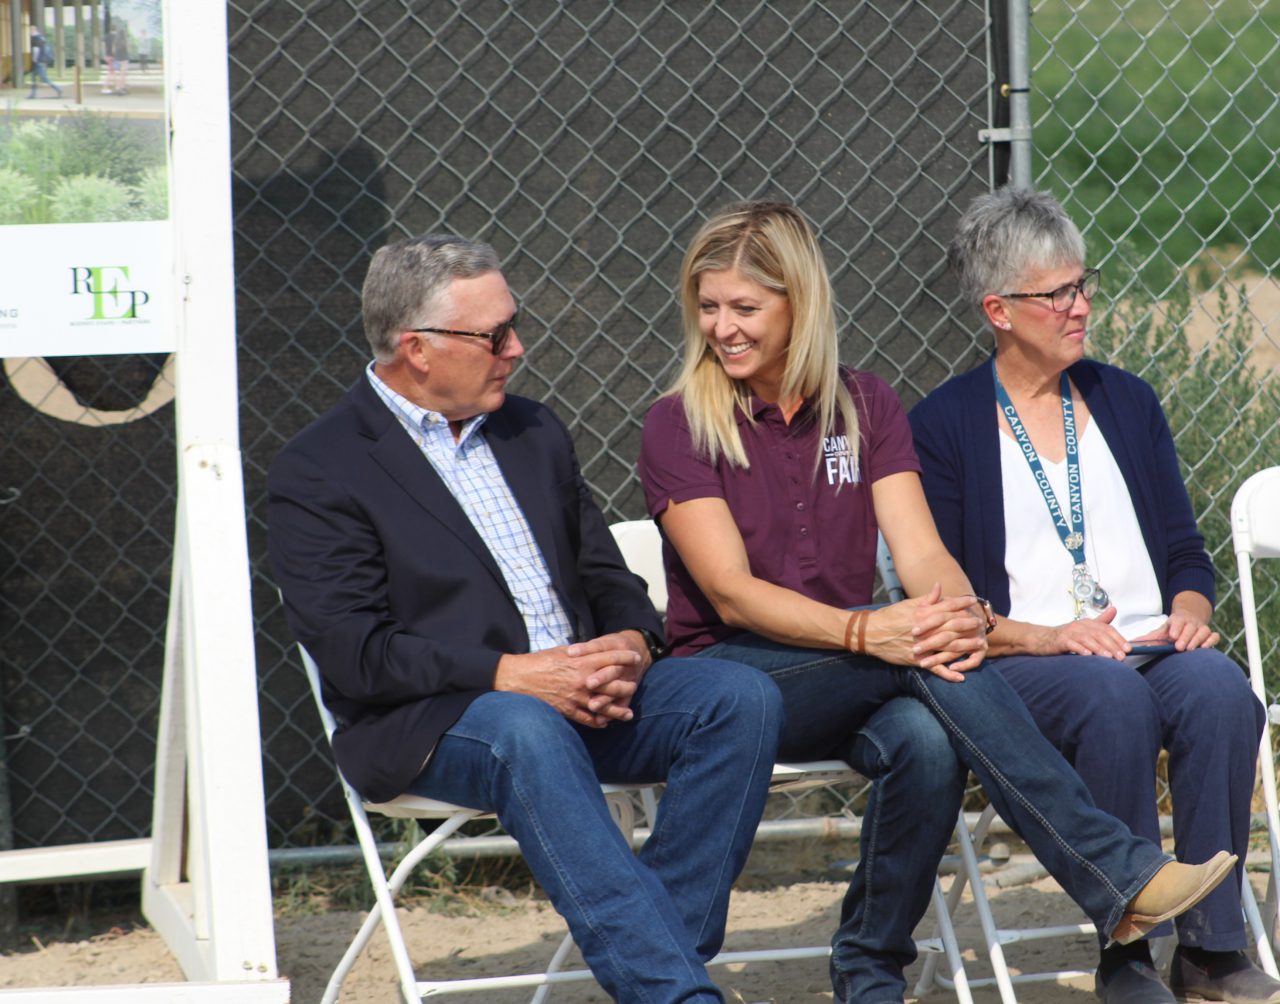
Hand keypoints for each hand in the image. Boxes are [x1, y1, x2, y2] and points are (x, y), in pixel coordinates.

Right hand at [495, 640, 643, 726]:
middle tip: (633, 686)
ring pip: (605, 707)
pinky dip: (599, 722)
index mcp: (582, 662)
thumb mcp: (564, 651)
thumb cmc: (540, 661)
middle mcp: (583, 681)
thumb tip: (596, 651)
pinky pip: (588, 719)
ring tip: (628, 713)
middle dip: (627, 686)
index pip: (612, 659)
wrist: (519, 678)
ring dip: (618, 710)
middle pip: (614, 686)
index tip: (635, 659)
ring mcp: (576, 698)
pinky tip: (605, 723)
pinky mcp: (568, 710)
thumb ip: (583, 653)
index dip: (626, 658)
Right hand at [865, 583, 986, 681]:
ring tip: (980, 645)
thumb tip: (939, 587)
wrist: (870, 634)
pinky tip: (961, 677)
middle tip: (982, 624)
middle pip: (952, 626)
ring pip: (948, 647)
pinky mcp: (916, 659)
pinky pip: (935, 668)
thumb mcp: (907, 605)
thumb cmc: (889, 617)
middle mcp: (924, 630)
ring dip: (966, 646)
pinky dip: (948, 674)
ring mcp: (921, 646)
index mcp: (922, 614)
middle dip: (968, 624)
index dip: (962, 604)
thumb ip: (926, 599)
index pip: (947, 607)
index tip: (974, 602)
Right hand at [1039, 606, 1128, 658]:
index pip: (1106, 629)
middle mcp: (1079, 625)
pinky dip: (1080, 649)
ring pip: (1087, 639)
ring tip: (1108, 657)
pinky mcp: (1060, 641)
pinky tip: (1087, 655)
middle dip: (1111, 645)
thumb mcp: (1085, 627)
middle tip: (1121, 656)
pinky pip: (1071, 644)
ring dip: (1098, 648)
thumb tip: (1114, 609)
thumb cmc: (1067, 635)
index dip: (1118, 638)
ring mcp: (1069, 633)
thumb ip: (1101, 621)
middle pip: (1098, 634)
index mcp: (1087, 623)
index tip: (1128, 649)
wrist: (1043, 638)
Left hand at [1134, 611, 1218, 651]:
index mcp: (1178, 620)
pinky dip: (1211, 641)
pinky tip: (1205, 648)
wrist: (1190, 618)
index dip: (1175, 628)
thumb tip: (1130, 644)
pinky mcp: (1210, 635)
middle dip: (1185, 637)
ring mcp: (1202, 628)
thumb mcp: (1161, 631)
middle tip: (1179, 647)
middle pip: (1190, 628)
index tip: (1171, 635)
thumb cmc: (1173, 629)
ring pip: (1203, 631)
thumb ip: (1149, 638)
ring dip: (1198, 639)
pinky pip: (1214, 636)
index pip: (1178, 622)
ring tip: (1190, 649)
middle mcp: (1191, 623)